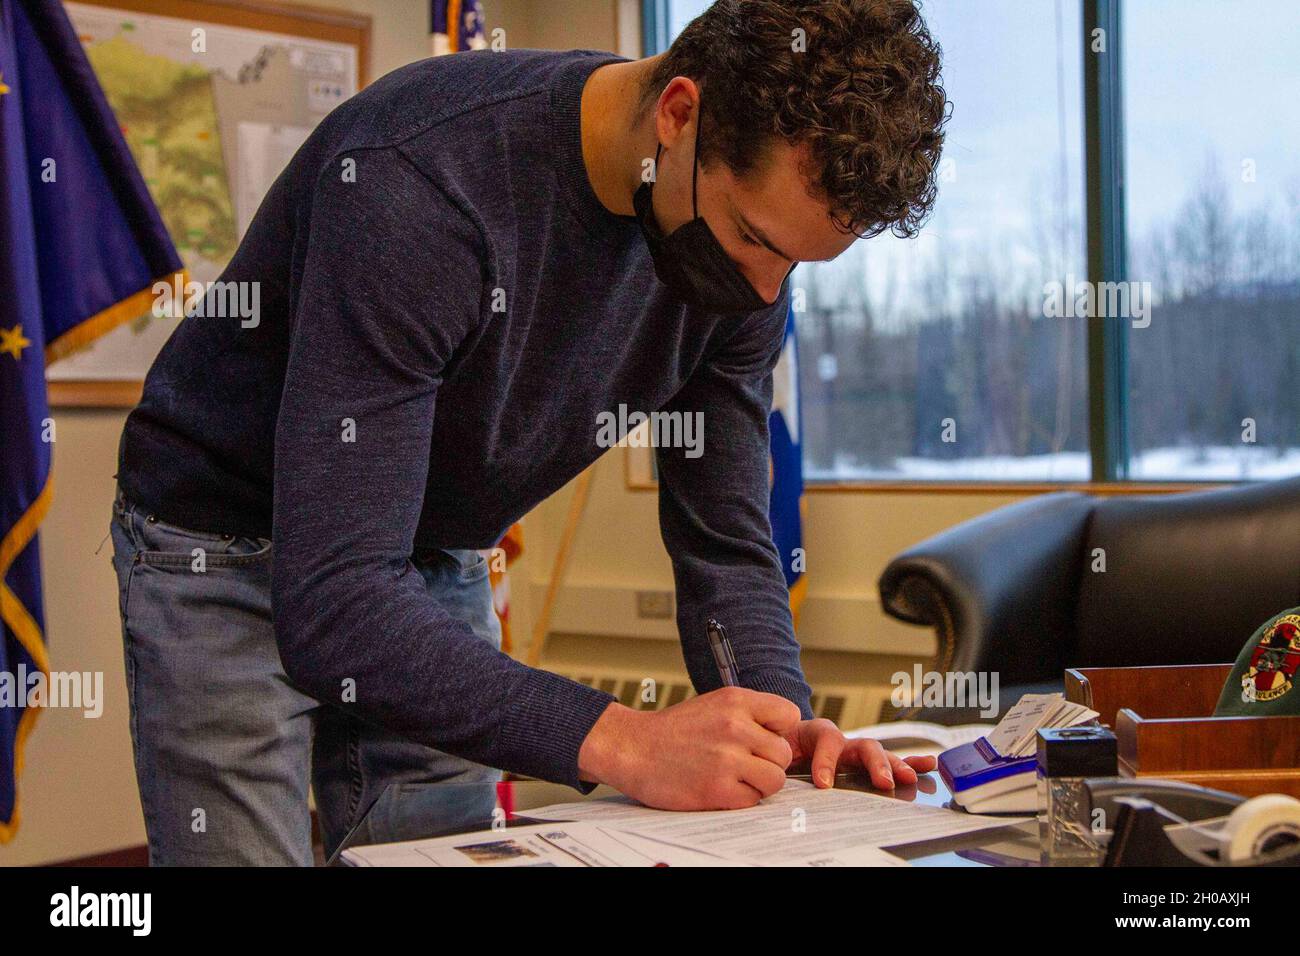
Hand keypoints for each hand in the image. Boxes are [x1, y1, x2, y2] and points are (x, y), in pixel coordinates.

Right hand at [578, 687, 800, 810]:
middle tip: (744, 763)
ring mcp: (727, 758)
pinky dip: (740, 798)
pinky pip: (753, 800)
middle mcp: (734, 726)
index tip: (763, 738)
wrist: (633, 748)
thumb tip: (785, 735)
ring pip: (775, 779)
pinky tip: (720, 787)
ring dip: (758, 783)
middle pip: (784, 753)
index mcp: (735, 701)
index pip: (788, 714)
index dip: (778, 730)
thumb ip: (750, 714)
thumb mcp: (714, 705)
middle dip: (767, 762)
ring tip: (736, 777)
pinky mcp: (718, 788)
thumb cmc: (674, 730)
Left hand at [784, 718, 936, 789]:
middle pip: (861, 745)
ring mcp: (852, 751)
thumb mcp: (771, 750)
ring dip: (895, 765)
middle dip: (875, 763)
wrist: (772, 740)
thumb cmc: (773, 747)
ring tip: (910, 777)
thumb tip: (771, 776)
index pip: (827, 738)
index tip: (823, 783)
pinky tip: (926, 765)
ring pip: (878, 754)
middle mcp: (838, 741)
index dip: (826, 759)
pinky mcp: (860, 764)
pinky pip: (887, 761)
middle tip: (884, 782)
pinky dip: (907, 762)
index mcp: (813, 733)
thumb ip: (774, 759)